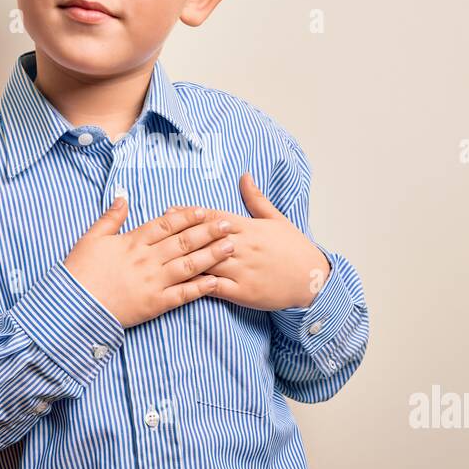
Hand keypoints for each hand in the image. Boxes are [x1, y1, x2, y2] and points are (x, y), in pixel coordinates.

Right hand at [63, 200, 238, 328]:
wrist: (73, 306)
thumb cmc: (80, 271)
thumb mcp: (91, 237)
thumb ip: (110, 216)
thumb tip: (122, 195)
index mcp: (133, 242)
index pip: (166, 225)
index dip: (187, 217)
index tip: (204, 211)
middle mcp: (147, 259)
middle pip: (184, 242)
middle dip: (209, 232)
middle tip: (229, 224)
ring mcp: (153, 282)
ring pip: (189, 265)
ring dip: (212, 255)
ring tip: (231, 247)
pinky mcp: (155, 304)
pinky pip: (182, 295)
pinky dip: (200, 288)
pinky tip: (217, 282)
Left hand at [166, 172, 330, 310]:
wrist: (312, 279)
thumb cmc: (294, 249)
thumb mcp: (277, 219)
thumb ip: (256, 199)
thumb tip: (244, 176)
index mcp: (248, 228)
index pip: (213, 217)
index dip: (190, 214)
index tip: (170, 211)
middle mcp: (242, 247)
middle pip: (204, 239)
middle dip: (179, 235)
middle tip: (155, 234)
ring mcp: (241, 270)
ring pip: (205, 263)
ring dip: (182, 261)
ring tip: (159, 260)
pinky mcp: (243, 292)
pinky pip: (215, 288)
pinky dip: (196, 286)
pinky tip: (178, 285)